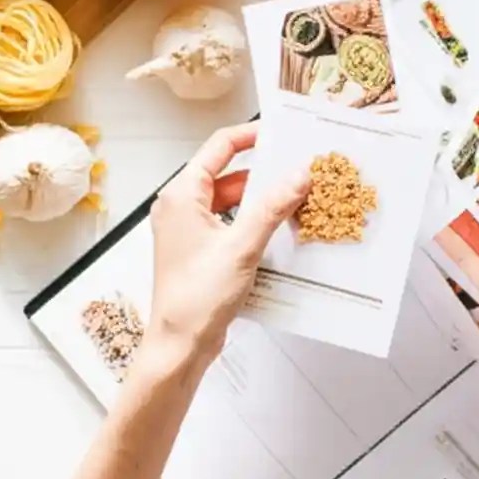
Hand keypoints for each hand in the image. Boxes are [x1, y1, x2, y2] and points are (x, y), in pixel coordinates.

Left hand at [146, 123, 309, 366]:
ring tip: (296, 202)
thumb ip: (272, 207)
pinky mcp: (201, 251)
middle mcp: (181, 208)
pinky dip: (254, 223)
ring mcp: (190, 230)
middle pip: (229, 174)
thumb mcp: (242, 246)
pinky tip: (279, 231)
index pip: (219, 147)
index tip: (281, 134)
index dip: (251, 135)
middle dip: (265, 174)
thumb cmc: (196, 298)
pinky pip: (231, 224)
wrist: (179, 345)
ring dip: (262, 202)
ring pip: (232, 202)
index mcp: (182, 196)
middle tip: (299, 173)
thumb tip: (298, 175)